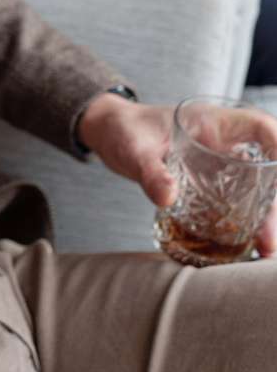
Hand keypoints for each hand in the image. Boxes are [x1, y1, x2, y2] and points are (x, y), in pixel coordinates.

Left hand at [76, 93, 276, 256]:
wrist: (111, 135)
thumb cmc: (124, 131)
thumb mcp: (134, 150)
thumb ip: (150, 171)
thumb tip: (167, 198)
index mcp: (213, 122)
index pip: (260, 126)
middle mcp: (226, 142)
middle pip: (268, 167)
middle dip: (274, 203)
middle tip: (268, 240)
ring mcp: (222, 163)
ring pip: (258, 187)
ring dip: (266, 217)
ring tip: (264, 249)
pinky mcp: (214, 182)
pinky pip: (240, 200)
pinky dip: (248, 221)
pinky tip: (250, 247)